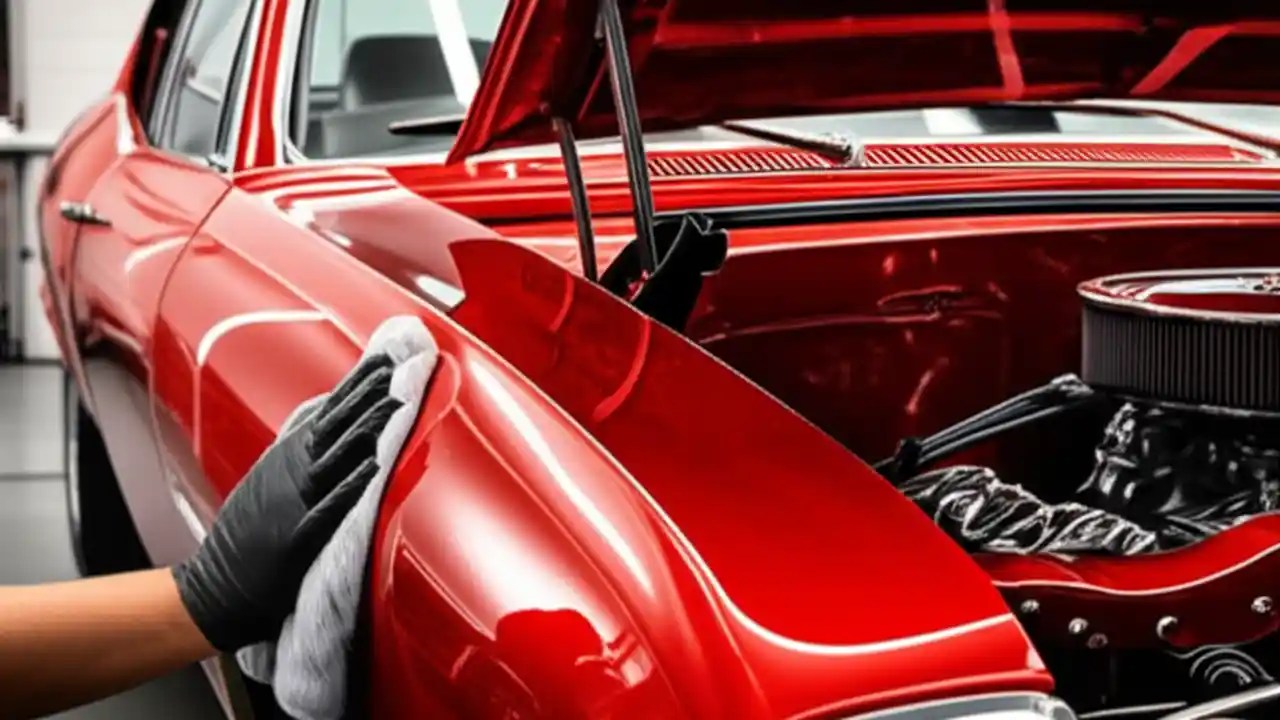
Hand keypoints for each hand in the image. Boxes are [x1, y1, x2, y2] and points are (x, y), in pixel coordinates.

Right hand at [173, 353, 403, 650]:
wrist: (217, 587)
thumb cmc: (254, 530)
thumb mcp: (276, 477)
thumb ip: (306, 446)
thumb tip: (336, 412)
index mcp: (291, 455)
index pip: (331, 410)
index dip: (359, 382)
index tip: (387, 355)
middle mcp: (293, 471)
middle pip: (336, 425)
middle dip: (369, 395)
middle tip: (402, 366)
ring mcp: (294, 503)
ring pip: (335, 458)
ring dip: (368, 430)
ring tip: (398, 404)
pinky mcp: (297, 540)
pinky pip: (329, 509)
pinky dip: (351, 487)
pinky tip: (375, 470)